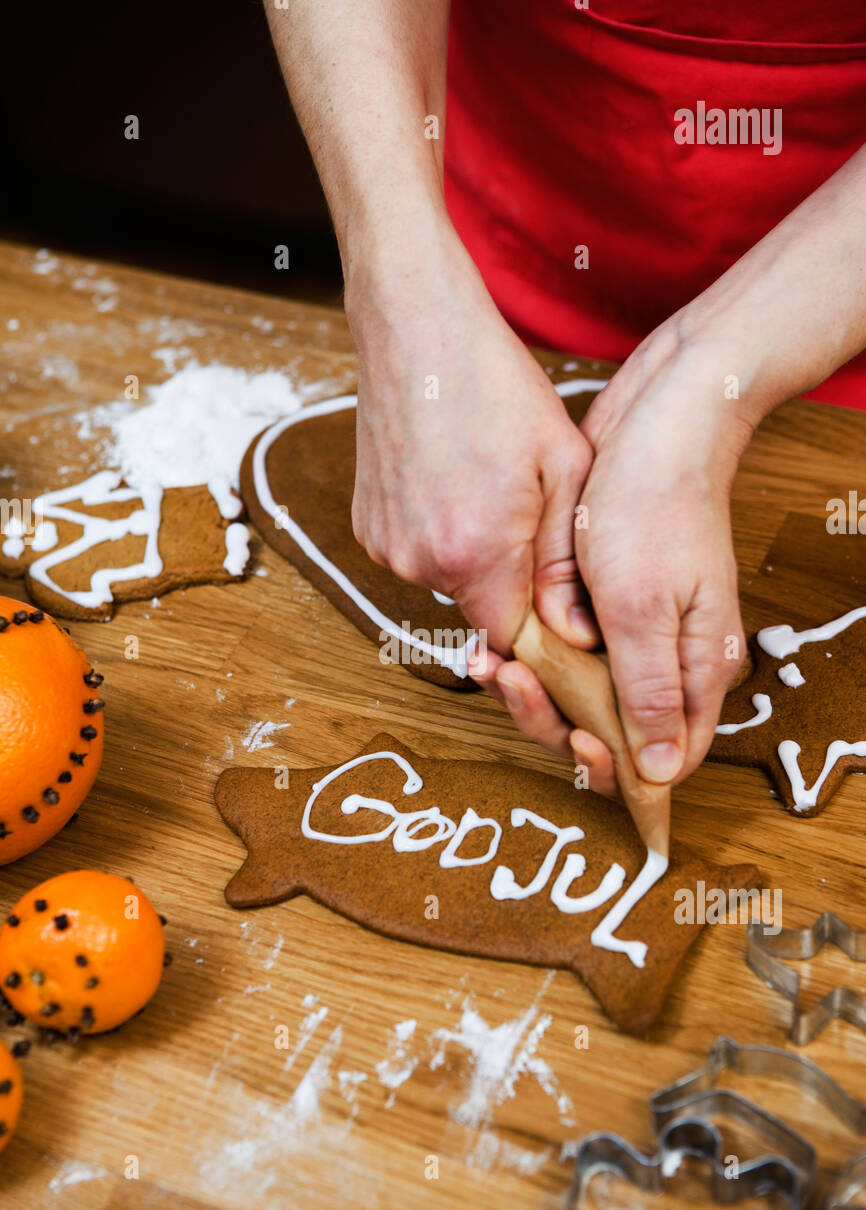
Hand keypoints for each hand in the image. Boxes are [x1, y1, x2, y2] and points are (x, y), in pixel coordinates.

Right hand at [347, 229, 597, 669]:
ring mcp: (385, 548)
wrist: (416, 329)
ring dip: (476, 557)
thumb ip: (565, 560)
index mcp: (476, 554)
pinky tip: (455, 483)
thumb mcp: (563, 465)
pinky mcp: (365, 530)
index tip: (562, 603)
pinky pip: (418, 555)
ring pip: (450, 582)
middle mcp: (420, 562)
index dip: (542, 631)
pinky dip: (441, 535)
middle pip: (482, 611)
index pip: (513, 641)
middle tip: (531, 514)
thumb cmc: (496, 385)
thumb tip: (576, 632)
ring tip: (489, 488)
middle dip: (513, 582)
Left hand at [487, 318, 756, 792]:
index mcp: (693, 669)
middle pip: (611, 730)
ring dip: (534, 686)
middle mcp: (669, 659)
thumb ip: (646, 690)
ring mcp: (638, 631)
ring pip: (581, 692)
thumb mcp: (643, 607)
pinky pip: (568, 651)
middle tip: (511, 681)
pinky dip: (533, 653)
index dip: (616, 766)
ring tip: (492, 658)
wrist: (659, 420)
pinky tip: (499, 637)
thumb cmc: (657, 504)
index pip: (662, 756)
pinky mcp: (608, 605)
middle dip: (555, 718)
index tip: (572, 744)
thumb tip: (654, 770)